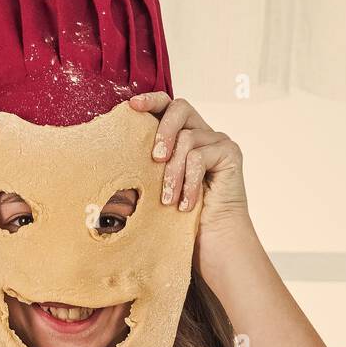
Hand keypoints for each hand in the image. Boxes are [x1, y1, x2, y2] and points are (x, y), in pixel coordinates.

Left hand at [127, 93, 255, 269]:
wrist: (213, 245)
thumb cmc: (182, 223)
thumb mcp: (157, 188)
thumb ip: (147, 165)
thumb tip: (115, 151)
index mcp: (184, 138)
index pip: (169, 106)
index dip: (151, 100)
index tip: (131, 107)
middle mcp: (203, 134)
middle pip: (181, 108)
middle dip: (163, 131)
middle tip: (154, 160)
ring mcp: (218, 142)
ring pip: (187, 139)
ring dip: (173, 172)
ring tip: (169, 200)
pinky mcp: (230, 154)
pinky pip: (200, 157)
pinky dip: (189, 183)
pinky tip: (187, 205)